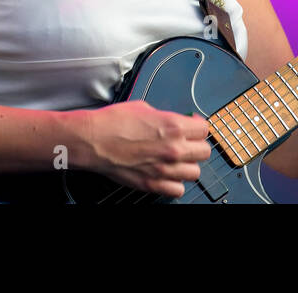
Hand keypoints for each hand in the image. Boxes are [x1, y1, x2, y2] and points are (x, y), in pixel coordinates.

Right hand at [76, 100, 210, 197]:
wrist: (93, 140)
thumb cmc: (113, 122)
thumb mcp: (144, 107)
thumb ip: (165, 117)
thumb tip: (173, 122)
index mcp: (173, 126)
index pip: (204, 129)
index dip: (198, 127)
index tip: (193, 127)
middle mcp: (173, 149)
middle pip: (205, 152)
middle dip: (196, 145)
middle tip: (187, 143)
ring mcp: (164, 169)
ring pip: (195, 172)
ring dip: (188, 165)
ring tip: (177, 160)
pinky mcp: (152, 183)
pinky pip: (178, 190)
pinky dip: (175, 183)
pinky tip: (168, 174)